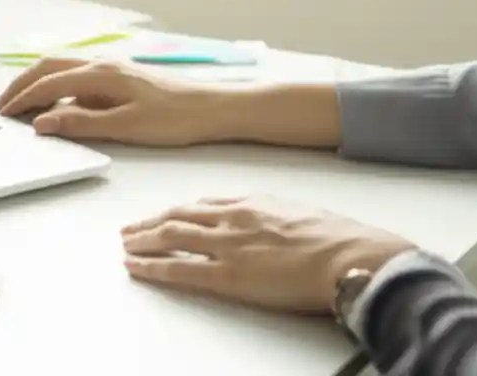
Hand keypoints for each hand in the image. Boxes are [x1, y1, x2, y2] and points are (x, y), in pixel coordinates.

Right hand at [0, 58, 222, 145]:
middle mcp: (101, 64)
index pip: (48, 84)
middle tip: (1, 107)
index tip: (2, 115)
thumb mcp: (125, 128)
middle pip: (48, 67)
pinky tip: (54, 102)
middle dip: (21, 85)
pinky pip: (75, 74)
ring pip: (61, 67)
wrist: (212, 108)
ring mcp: (110, 68)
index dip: (22, 99)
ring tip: (19, 103)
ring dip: (36, 81)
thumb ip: (81, 124)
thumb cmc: (174, 119)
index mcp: (101, 74)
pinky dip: (55, 84)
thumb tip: (41, 123)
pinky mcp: (119, 76)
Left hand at [121, 196, 414, 313]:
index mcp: (254, 203)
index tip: (166, 213)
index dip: (180, 210)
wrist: (350, 256)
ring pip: (172, 236)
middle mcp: (234, 219)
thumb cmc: (340, 240)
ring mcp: (227, 245)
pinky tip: (137, 267)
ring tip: (126, 244)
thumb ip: (278, 218)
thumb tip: (275, 227)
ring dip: (143, 240)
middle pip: (180, 215)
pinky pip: (179, 268)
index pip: (205, 204)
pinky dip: (152, 267)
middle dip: (152, 221)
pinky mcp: (227, 275)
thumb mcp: (304, 214)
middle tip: (132, 227)